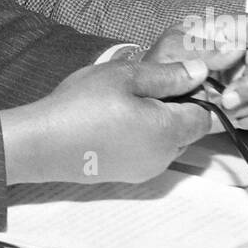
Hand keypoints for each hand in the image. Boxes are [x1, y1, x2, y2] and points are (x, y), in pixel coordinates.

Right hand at [1, 56, 215, 183]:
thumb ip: (167, 75)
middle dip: (175, 106)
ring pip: (168, 140)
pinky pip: (148, 151)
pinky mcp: (127, 175)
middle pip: (187, 129)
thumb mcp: (125, 77)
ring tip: (122, 100)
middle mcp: (164, 158)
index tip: (170, 76)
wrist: (41, 144)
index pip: (206, 115)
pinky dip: (141, 134)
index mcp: (169, 132)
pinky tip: (112, 119)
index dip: (196, 93)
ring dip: (156, 120)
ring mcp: (145, 170)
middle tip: (140, 84)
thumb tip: (199, 71)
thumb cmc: (82, 105)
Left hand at [144, 23, 247, 130]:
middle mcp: (241, 51)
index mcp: (223, 31)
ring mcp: (247, 76)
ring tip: (227, 111)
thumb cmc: (160, 65)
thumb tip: (236, 47)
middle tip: (228, 101)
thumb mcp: (170, 51)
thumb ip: (199, 50)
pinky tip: (242, 121)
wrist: (156, 97)